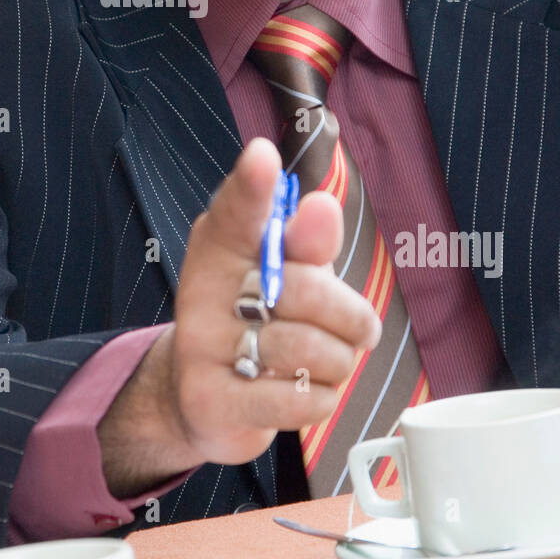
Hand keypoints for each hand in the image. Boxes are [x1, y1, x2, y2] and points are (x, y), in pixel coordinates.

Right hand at [161, 137, 380, 467]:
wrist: (205, 397)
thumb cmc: (260, 318)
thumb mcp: (289, 270)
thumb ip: (309, 241)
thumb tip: (322, 207)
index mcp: (222, 241)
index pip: (237, 207)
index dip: (252, 185)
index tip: (262, 158)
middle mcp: (202, 288)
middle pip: (303, 289)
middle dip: (349, 315)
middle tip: (359, 329)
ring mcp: (200, 346)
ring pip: (309, 349)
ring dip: (339, 361)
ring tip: (326, 361)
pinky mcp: (210, 401)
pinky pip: (297, 400)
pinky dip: (320, 398)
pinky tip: (305, 390)